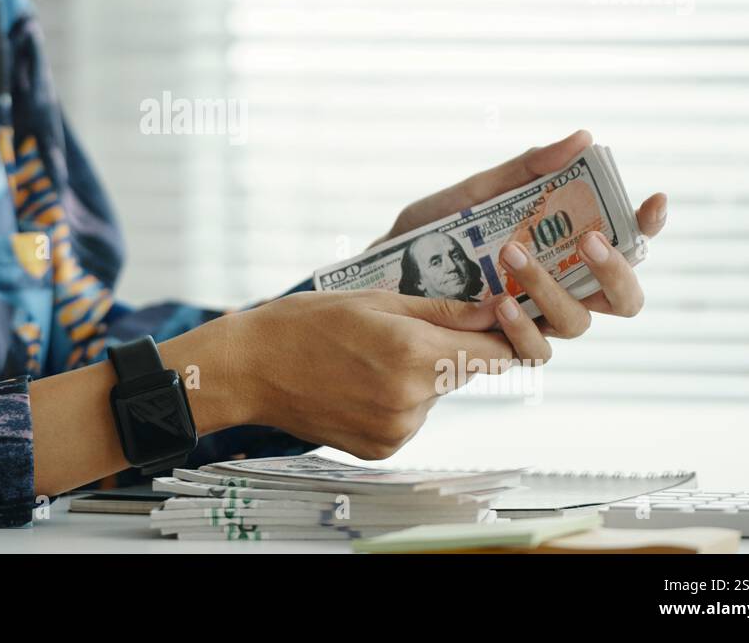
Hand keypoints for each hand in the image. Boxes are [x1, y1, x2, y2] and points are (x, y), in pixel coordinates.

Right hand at [229, 289, 530, 459]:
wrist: (251, 369)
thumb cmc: (306, 323)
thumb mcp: (374, 300)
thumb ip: (441, 311)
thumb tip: (494, 311)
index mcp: (413, 353)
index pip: (494, 353)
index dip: (498, 334)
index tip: (488, 320)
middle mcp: (411, 399)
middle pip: (464, 372)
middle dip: (447, 349)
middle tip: (403, 330)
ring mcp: (396, 430)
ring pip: (435, 395)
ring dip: (419, 376)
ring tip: (368, 357)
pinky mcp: (382, 448)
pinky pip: (410, 418)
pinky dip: (397, 400)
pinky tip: (359, 382)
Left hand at [375, 129, 667, 339]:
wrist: (376, 277)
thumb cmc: (429, 234)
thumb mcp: (473, 194)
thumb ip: (525, 170)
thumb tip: (582, 138)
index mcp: (561, 249)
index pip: (624, 241)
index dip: (647, 226)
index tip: (653, 201)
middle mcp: (560, 289)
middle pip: (623, 297)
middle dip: (617, 270)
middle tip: (590, 239)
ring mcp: (536, 321)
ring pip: (579, 322)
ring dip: (552, 287)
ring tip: (514, 254)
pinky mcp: (504, 349)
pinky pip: (535, 350)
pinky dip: (523, 326)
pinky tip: (499, 302)